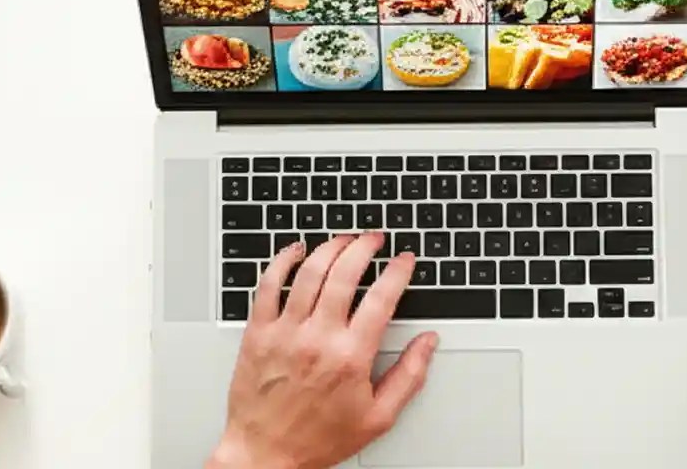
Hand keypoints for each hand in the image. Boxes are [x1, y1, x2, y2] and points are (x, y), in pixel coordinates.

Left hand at [208, 234, 437, 468]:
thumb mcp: (378, 418)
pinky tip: (295, 251)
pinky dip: (282, 262)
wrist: (264, 455)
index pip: (381, 298)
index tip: (404, 260)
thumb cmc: (317, 440)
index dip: (398, 271)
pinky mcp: (258, 334)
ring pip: (309, 272)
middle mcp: (318, 339)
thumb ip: (409, 377)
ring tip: (344, 240)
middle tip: (374, 240)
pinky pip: (268, 285)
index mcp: (351, 357)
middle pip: (344, 274)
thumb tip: (427, 343)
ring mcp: (285, 333)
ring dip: (330, 248)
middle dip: (365, 248)